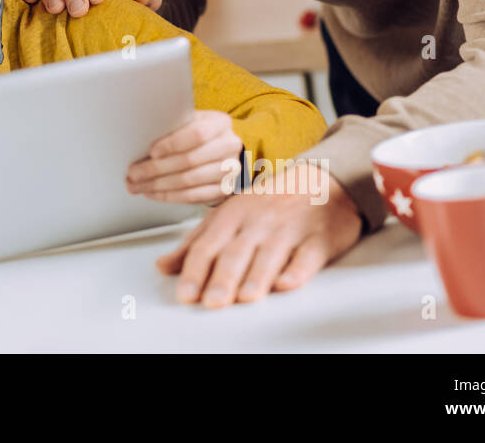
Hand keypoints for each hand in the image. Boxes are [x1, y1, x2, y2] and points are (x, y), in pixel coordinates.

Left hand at [126, 109, 242, 203]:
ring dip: (158, 185)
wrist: (222, 151)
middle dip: (156, 169)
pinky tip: (152, 193)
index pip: (198, 134)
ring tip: (137, 185)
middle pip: (190, 160)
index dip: (173, 144)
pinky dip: (169, 196)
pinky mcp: (223, 190)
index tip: (152, 152)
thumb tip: (141, 139)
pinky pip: (192, 197)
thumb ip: (174, 126)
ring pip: (189, 181)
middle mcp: (229, 147)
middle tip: (134, 173)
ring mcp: (229, 171)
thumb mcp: (191, 122)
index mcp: (220, 124)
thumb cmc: (198, 134)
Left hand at [156, 162, 361, 307]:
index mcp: (231, 216)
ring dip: (257, 277)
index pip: (207, 246)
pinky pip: (307, 255)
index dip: (195, 271)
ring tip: (245, 297)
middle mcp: (258, 222)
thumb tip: (163, 266)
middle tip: (212, 302)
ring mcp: (288, 229)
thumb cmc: (268, 204)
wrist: (321, 181)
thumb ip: (196, 243)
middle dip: (223, 279)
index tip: (185, 294)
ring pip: (270, 255)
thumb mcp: (227, 216)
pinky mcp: (319, 239)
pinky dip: (298, 270)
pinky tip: (287, 283)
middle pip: (236, 253)